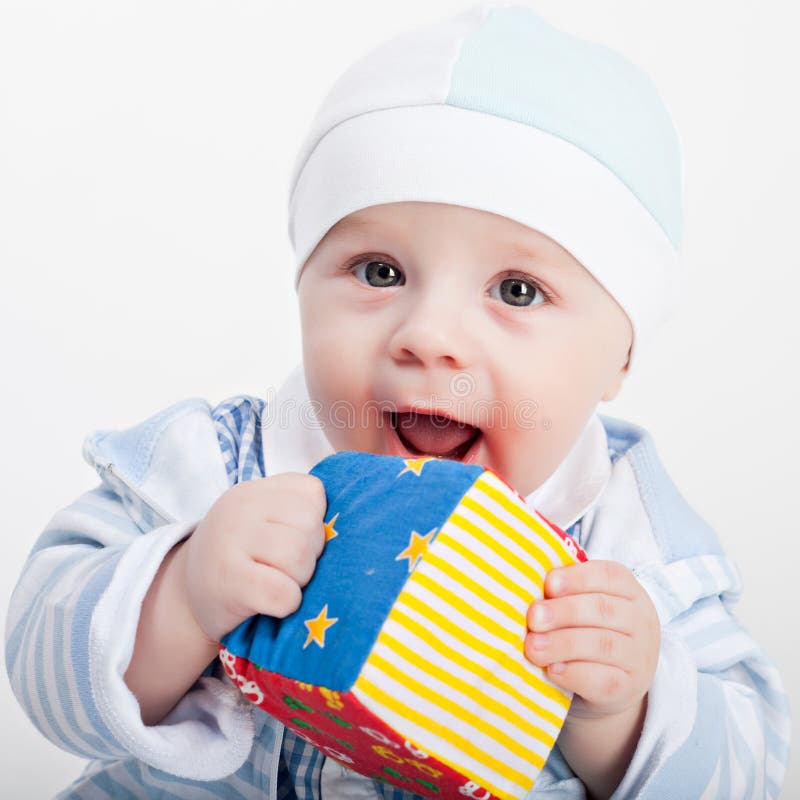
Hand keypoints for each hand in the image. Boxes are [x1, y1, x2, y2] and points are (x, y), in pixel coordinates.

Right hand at [178, 472, 327, 642]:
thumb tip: (356, 525)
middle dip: (309, 556)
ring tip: (277, 583)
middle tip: (283, 569)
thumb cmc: (241, 557)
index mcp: (256, 490)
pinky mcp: (229, 582)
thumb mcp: (263, 520)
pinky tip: (269, 603)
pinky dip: (286, 604)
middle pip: (311, 529)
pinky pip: (283, 594)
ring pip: (300, 559)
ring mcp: (231, 542)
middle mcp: (241, 508)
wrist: (186, 597)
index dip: (314, 523)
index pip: (314, 495)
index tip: (292, 539)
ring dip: (299, 581)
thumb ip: (299, 511)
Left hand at [525, 560, 659, 717]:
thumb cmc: (588, 629)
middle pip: (603, 610)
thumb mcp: (583, 604)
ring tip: (533, 646)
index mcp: (628, 590)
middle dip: (563, 612)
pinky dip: (574, 673)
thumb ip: (562, 593)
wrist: (612, 682)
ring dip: (562, 644)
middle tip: (533, 618)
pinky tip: (552, 669)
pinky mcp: (628, 688)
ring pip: (602, 644)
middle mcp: (640, 621)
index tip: (548, 584)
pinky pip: (603, 679)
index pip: (609, 576)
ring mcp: (638, 656)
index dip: (577, 578)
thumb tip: (527, 587)